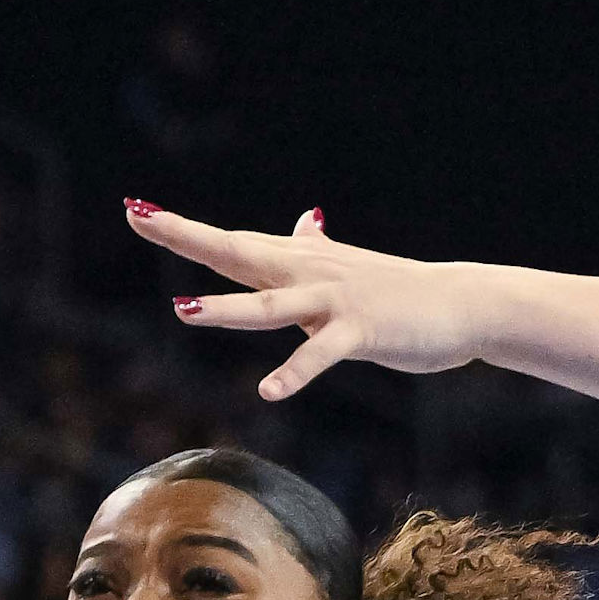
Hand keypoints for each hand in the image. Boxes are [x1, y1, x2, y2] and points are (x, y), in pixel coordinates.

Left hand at [132, 203, 490, 404]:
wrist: (461, 302)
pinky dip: (295, 372)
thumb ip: (318, 247)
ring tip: (184, 311)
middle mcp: (309, 272)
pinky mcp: (360, 332)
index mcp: (300, 261)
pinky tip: (269, 391)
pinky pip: (320, 355)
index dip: (184, 228)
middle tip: (139, 215)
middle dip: (186, 236)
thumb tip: (305, 219)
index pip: (232, 242)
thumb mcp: (351, 266)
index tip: (136, 208)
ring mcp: (334, 302)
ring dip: (227, 308)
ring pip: (271, 306)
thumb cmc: (403, 290)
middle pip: (237, 252)